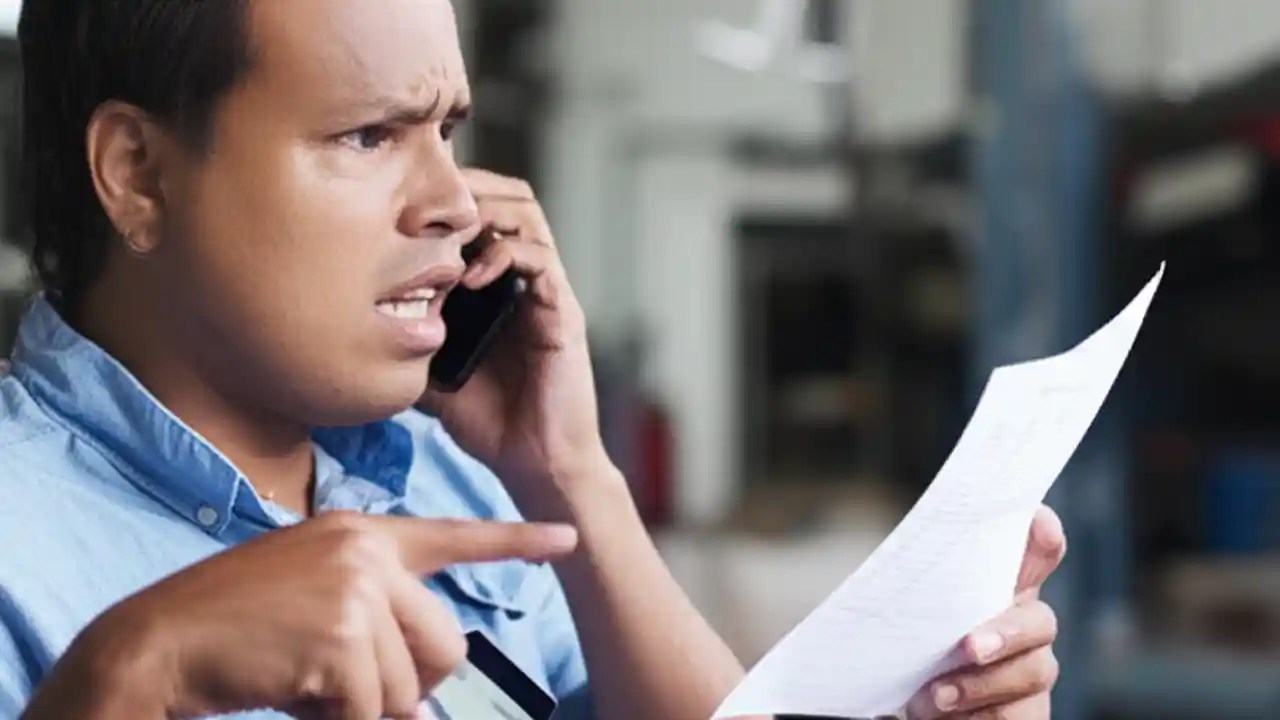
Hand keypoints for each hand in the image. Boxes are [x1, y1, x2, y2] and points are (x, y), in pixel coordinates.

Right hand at [25, 512, 576, 719]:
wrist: (160, 639)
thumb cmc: (237, 624)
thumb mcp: (316, 594)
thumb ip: (379, 621)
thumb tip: (423, 704)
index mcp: (364, 534)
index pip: (456, 536)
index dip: (517, 540)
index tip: (568, 536)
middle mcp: (368, 553)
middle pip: (445, 644)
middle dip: (406, 685)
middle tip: (344, 682)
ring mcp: (356, 591)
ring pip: (410, 686)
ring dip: (364, 705)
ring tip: (306, 677)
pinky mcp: (341, 637)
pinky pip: (370, 709)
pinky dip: (336, 718)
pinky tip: (294, 691)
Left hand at [418, 169, 612, 517]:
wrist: (534, 464)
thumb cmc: (489, 422)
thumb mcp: (428, 372)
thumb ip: (405, 338)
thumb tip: (353, 321)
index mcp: (496, 285)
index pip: (480, 214)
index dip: (447, 197)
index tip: (403, 198)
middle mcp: (524, 279)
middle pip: (509, 197)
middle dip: (469, 187)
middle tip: (426, 201)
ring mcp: (546, 292)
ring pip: (528, 214)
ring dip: (487, 210)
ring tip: (450, 230)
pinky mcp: (562, 312)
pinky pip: (540, 260)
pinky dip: (504, 255)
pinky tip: (472, 277)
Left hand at [906, 506, 1066, 718]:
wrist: (909, 701)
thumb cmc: (909, 650)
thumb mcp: (910, 613)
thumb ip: (924, 588)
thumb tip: (907, 563)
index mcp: (1001, 589)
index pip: (1037, 554)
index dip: (1043, 536)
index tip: (1038, 521)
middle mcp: (1026, 627)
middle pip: (1041, 620)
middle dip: (1005, 633)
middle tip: (968, 647)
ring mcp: (1032, 670)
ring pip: (1033, 672)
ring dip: (981, 685)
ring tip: (935, 697)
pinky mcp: (1029, 713)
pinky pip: (1023, 715)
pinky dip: (985, 717)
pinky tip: (948, 718)